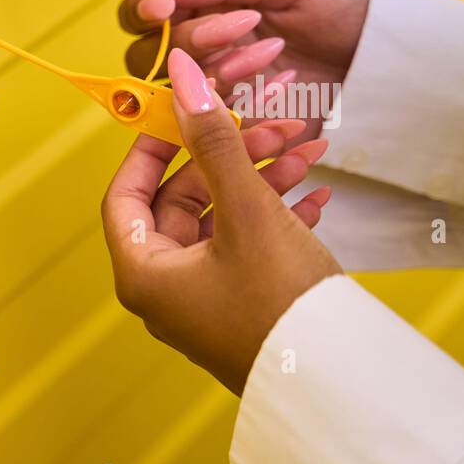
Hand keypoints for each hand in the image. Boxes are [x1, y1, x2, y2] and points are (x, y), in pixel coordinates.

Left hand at [101, 48, 342, 394]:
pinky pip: (249, 248)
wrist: (337, 384)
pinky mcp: (242, 308)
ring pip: (222, 220)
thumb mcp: (247, 212)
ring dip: (262, 181)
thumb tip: (184, 79)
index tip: (183, 111)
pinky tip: (317, 194)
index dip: (151, 147)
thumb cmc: (279, 306)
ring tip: (309, 150)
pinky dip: (277, 216)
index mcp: (143, 272)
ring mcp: (204, 301)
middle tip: (273, 125)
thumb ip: (215, 142)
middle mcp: (164, 290)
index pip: (126, 194)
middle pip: (181, 202)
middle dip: (228, 158)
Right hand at [116, 0, 368, 140]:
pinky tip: (284, 85)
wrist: (379, 48)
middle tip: (245, 24)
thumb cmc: (333, 1)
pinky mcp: (236, 126)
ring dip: (224, 73)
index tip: (163, 9)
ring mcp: (214, 92)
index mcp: (198, 8)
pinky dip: (248, 105)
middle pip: (150, 59)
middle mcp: (194, 52)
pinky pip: (217, 126)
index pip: (140, 17)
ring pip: (180, 95)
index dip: (143, 14)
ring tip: (276, 52)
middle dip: (193, 42)